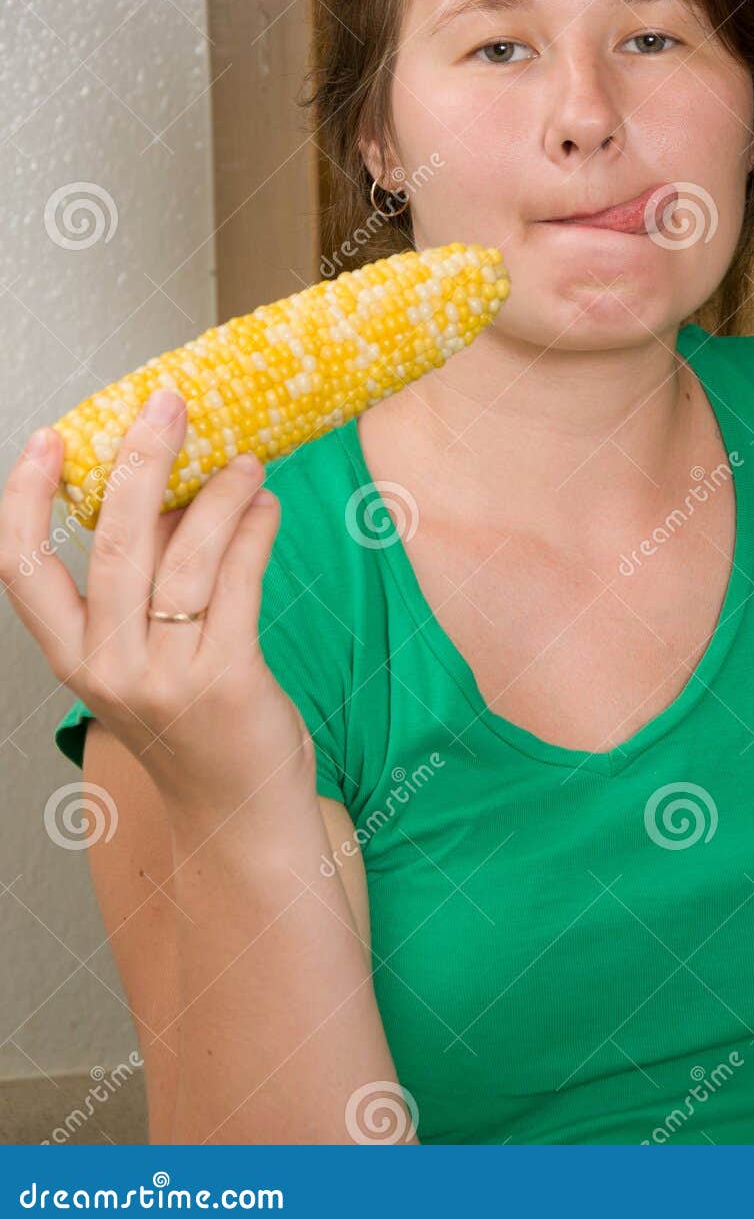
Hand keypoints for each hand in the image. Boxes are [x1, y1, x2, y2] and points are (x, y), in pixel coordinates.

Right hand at [0, 389, 315, 815]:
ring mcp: (167, 679)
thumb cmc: (194, 722)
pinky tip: (265, 505)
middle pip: (114, 546)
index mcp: (74, 657)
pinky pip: (238, 584)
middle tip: (169, 405)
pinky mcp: (228, 681)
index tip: (50, 437)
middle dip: (142, 462)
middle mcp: (109, 670)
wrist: (238, 813)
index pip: (23, 570)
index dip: (27, 499)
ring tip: (245, 460)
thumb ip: (147, 576)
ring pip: (185, 559)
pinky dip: (253, 532)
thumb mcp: (146, 653)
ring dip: (217, 495)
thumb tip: (170, 481)